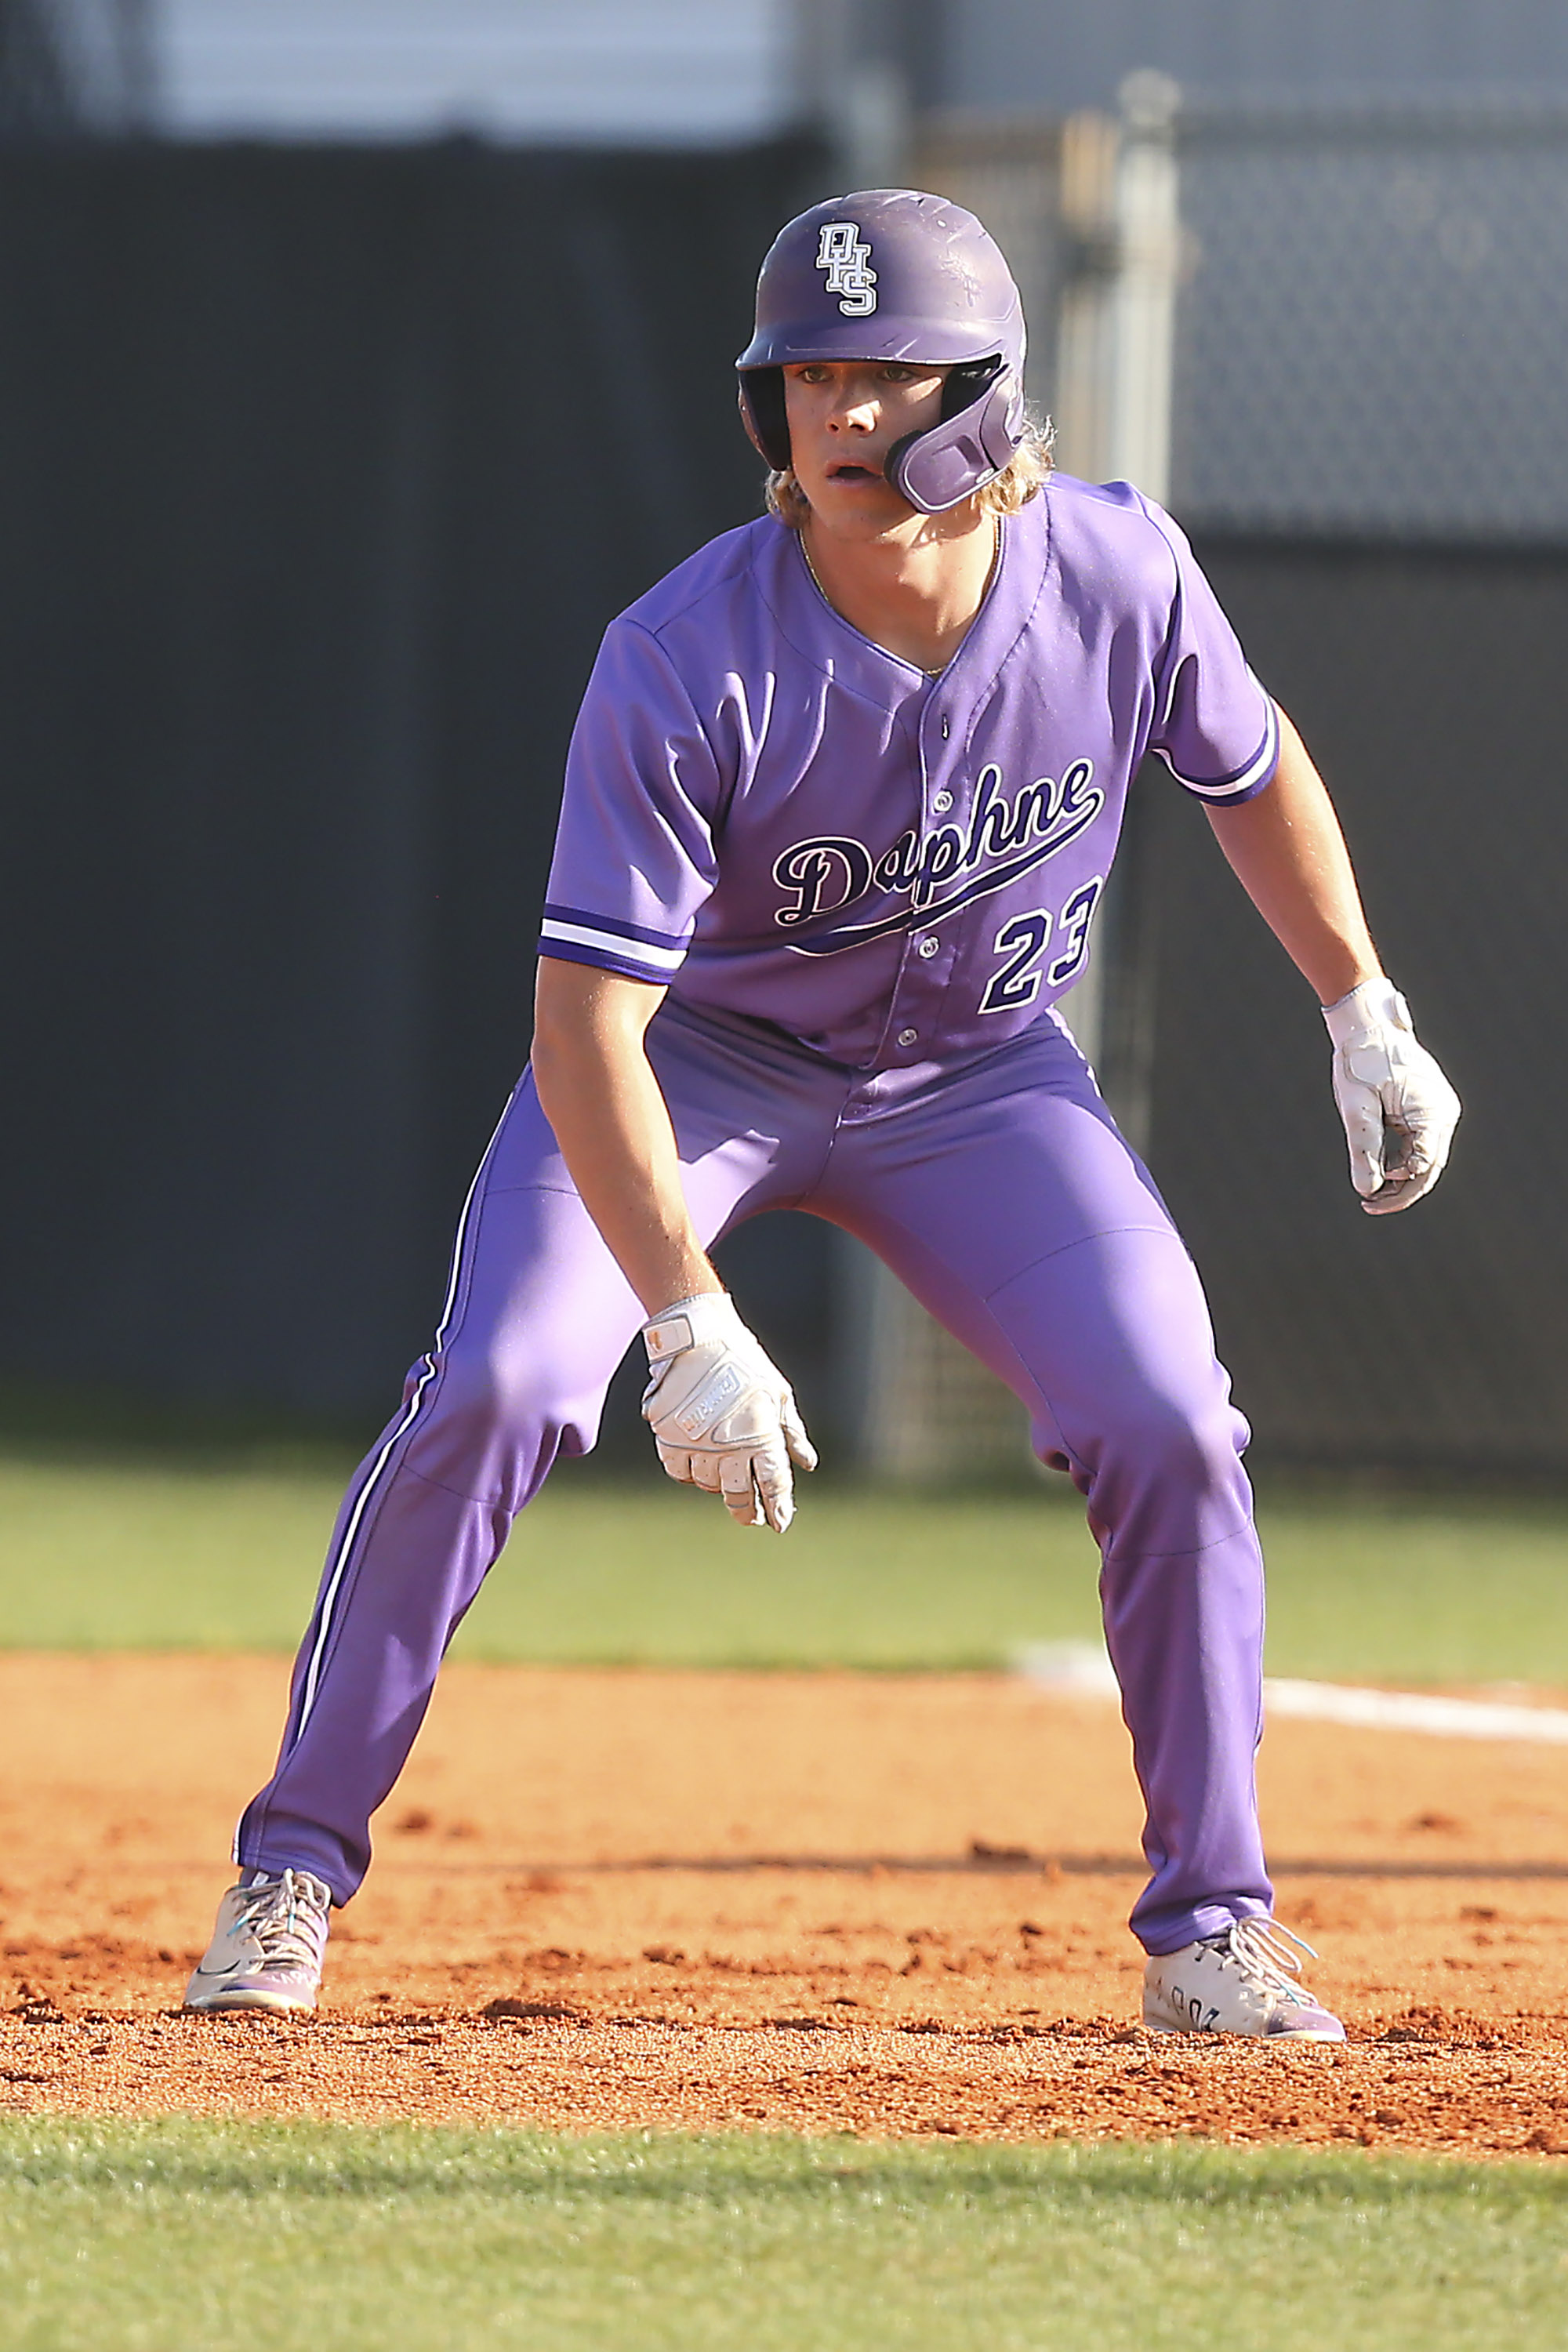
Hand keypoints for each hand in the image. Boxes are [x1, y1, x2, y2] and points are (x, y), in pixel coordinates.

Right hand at [641, 1291, 817, 1531]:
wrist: (698, 1337)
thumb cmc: (744, 1362)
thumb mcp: (777, 1393)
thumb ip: (792, 1433)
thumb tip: (807, 1463)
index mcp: (761, 1435)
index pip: (773, 1484)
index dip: (779, 1507)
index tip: (780, 1522)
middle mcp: (729, 1446)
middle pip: (738, 1495)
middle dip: (747, 1510)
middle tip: (753, 1517)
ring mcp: (697, 1443)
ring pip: (708, 1485)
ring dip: (720, 1488)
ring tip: (726, 1482)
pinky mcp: (669, 1437)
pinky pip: (679, 1472)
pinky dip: (690, 1475)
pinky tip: (699, 1468)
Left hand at [1322, 978, 1459, 1214]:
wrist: (1368, 1024)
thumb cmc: (1362, 1058)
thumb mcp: (1357, 1106)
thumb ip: (1363, 1148)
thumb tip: (1366, 1190)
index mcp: (1433, 1112)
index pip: (1423, 1168)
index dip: (1398, 1191)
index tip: (1368, 1201)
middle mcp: (1443, 1113)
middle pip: (1428, 1168)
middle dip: (1399, 1190)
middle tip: (1368, 1205)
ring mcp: (1437, 1111)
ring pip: (1423, 1158)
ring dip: (1398, 1176)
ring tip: (1369, 1190)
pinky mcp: (1426, 1109)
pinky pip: (1417, 1143)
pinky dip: (1399, 1158)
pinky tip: (1377, 1167)